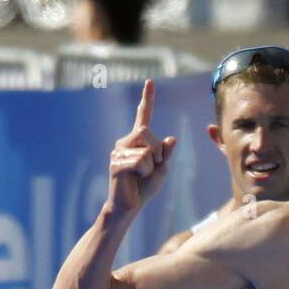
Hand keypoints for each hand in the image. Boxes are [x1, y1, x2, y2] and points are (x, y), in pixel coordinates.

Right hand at [108, 80, 176, 216]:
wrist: (129, 206)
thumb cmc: (144, 188)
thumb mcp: (162, 169)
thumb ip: (166, 154)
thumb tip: (172, 138)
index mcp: (137, 140)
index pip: (144, 116)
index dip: (148, 99)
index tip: (151, 82)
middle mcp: (126, 141)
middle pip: (148, 133)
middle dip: (157, 153)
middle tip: (149, 170)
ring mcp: (119, 150)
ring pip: (146, 150)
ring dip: (150, 167)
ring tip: (139, 176)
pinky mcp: (116, 162)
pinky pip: (140, 162)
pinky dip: (143, 173)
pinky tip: (133, 179)